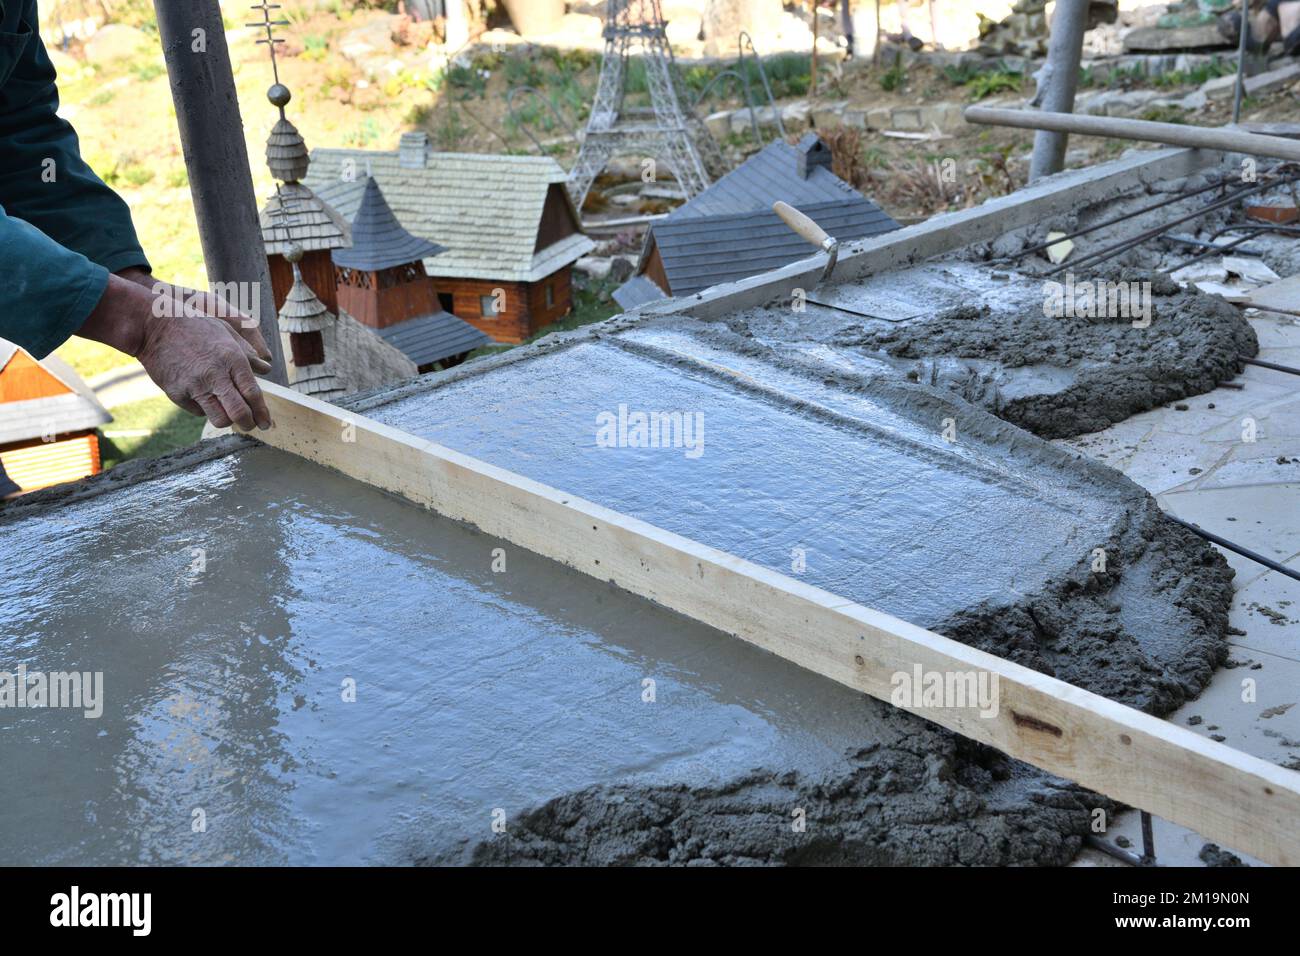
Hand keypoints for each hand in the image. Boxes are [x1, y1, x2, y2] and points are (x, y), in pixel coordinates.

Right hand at [79, 273, 272, 430]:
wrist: (153, 325)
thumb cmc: (194, 325)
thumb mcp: (226, 331)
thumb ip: (248, 352)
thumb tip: (266, 368)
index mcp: (232, 359)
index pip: (253, 394)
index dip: (262, 413)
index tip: (265, 423)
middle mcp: (215, 375)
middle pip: (239, 414)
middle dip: (248, 424)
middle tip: (250, 425)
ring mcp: (195, 386)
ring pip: (219, 419)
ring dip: (227, 420)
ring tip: (228, 413)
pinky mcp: (177, 394)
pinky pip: (198, 412)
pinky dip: (204, 409)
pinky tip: (203, 398)